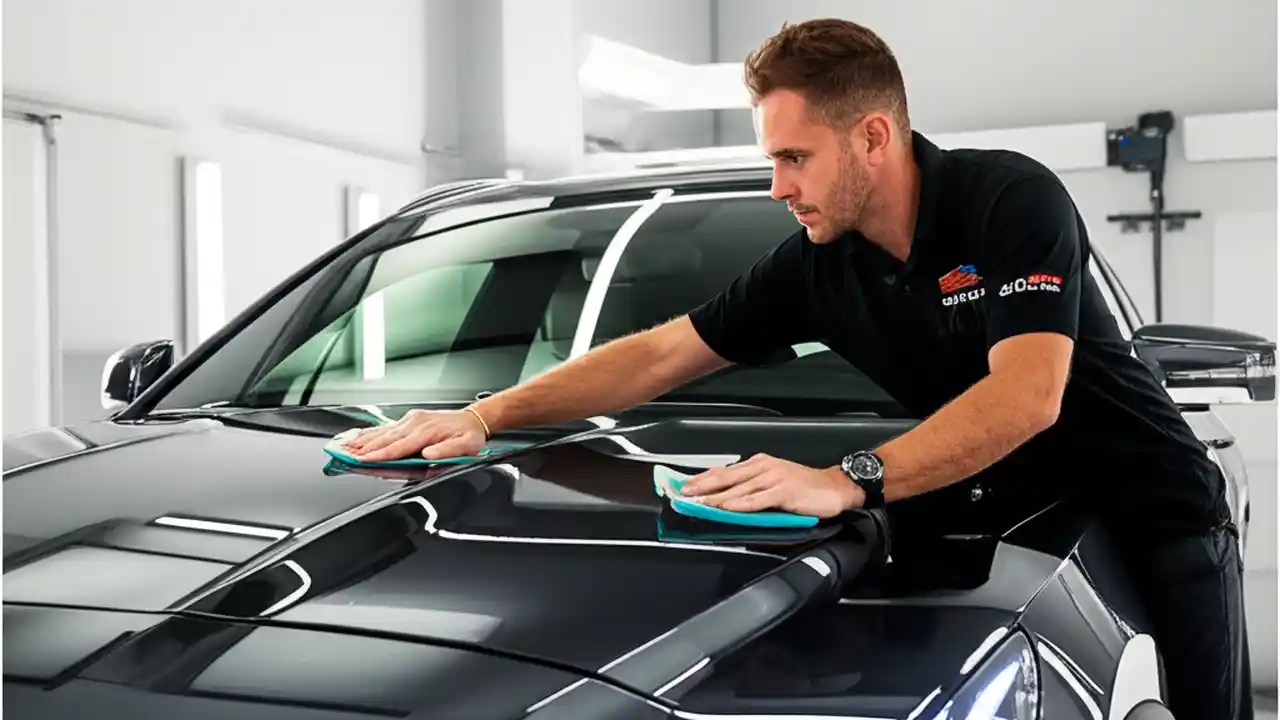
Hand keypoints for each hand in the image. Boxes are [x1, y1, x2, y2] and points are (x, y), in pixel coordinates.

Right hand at [339, 408, 486, 461]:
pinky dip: (369, 433)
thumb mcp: (466, 447)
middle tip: (342, 454)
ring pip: (381, 433)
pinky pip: (385, 428)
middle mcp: (415, 423)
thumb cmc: (469, 436)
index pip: (398, 447)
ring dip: (360, 440)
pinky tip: (356, 436)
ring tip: (341, 446)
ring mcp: (410, 420)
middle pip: (383, 439)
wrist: (473, 419)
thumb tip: (428, 453)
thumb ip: (446, 451)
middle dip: (361, 448)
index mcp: (426, 431)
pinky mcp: (408, 420)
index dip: (379, 455)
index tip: (362, 461)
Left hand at [678, 453, 863, 517]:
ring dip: (715, 497)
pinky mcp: (783, 492)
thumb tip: (726, 500)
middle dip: (700, 486)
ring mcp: (773, 478)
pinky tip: (726, 508)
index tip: (682, 485)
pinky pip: (756, 499)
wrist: (836, 488)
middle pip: (725, 477)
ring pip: (737, 489)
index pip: (723, 471)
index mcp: (759, 464)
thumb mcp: (775, 483)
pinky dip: (739, 504)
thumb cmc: (805, 487)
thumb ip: (752, 489)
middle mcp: (763, 467)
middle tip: (681, 493)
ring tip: (698, 504)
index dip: (701, 478)